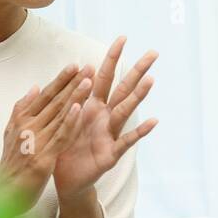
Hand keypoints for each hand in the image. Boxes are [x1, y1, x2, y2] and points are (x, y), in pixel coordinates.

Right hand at [0, 63, 92, 212]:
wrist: (2, 193)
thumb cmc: (11, 163)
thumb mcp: (12, 132)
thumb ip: (22, 109)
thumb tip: (35, 87)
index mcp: (22, 119)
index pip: (45, 95)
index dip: (61, 79)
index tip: (74, 65)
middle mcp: (28, 126)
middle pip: (54, 101)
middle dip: (72, 83)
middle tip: (87, 66)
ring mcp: (35, 141)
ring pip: (59, 115)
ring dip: (74, 97)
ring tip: (88, 81)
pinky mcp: (43, 157)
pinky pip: (59, 136)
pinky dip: (69, 122)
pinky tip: (79, 109)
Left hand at [53, 36, 159, 199]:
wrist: (65, 179)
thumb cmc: (65, 146)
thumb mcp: (63, 117)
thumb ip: (71, 95)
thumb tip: (80, 66)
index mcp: (91, 106)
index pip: (103, 76)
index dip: (112, 57)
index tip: (122, 38)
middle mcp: (105, 116)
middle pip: (123, 88)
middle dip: (137, 70)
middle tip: (153, 53)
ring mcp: (110, 133)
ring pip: (125, 110)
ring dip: (138, 95)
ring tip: (151, 79)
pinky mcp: (111, 153)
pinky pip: (126, 141)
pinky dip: (139, 131)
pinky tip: (153, 121)